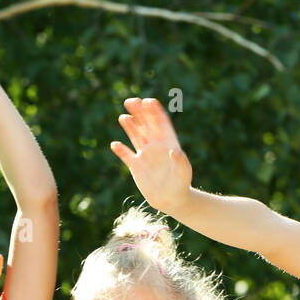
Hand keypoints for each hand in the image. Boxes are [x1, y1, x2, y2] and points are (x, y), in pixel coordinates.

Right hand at [110, 97, 194, 215]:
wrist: (172, 199)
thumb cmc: (182, 183)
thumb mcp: (184, 172)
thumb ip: (180, 160)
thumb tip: (175, 151)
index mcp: (169, 143)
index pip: (161, 123)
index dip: (155, 111)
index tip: (149, 101)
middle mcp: (156, 145)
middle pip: (146, 124)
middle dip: (139, 112)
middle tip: (132, 100)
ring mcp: (145, 154)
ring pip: (135, 135)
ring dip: (129, 126)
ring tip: (123, 117)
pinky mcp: (136, 166)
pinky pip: (126, 155)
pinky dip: (120, 150)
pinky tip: (115, 145)